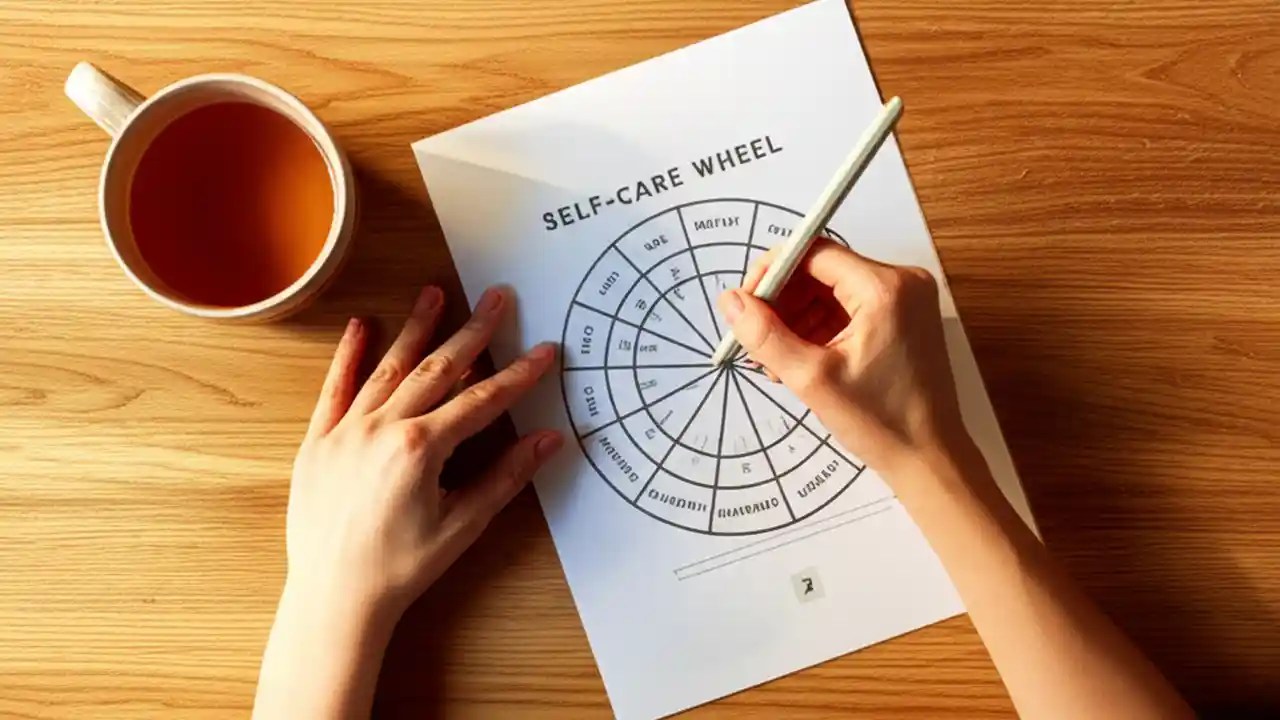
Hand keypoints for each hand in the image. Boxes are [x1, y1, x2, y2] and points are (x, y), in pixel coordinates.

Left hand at [287, 285, 562, 619]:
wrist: (334, 598)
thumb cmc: (400, 569)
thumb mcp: (462, 524)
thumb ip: (505, 476)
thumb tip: (547, 441)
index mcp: (420, 449)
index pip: (481, 399)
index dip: (516, 374)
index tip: (543, 351)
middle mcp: (382, 428)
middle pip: (438, 369)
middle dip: (472, 332)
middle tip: (496, 299)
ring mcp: (346, 431)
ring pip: (389, 368)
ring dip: (416, 329)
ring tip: (435, 293)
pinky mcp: (318, 442)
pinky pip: (335, 388)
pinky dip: (349, 356)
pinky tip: (363, 326)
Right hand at [717, 240, 966, 478]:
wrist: (928, 458)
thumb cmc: (883, 423)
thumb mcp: (811, 379)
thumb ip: (765, 335)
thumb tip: (731, 301)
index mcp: (885, 289)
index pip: (812, 253)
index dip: (771, 274)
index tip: (746, 304)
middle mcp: (902, 282)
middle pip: (821, 269)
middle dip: (782, 301)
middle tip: (757, 338)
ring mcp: (905, 299)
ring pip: (831, 289)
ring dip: (797, 316)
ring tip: (776, 358)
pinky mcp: (902, 316)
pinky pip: (848, 306)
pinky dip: (820, 326)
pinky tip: (800, 357)